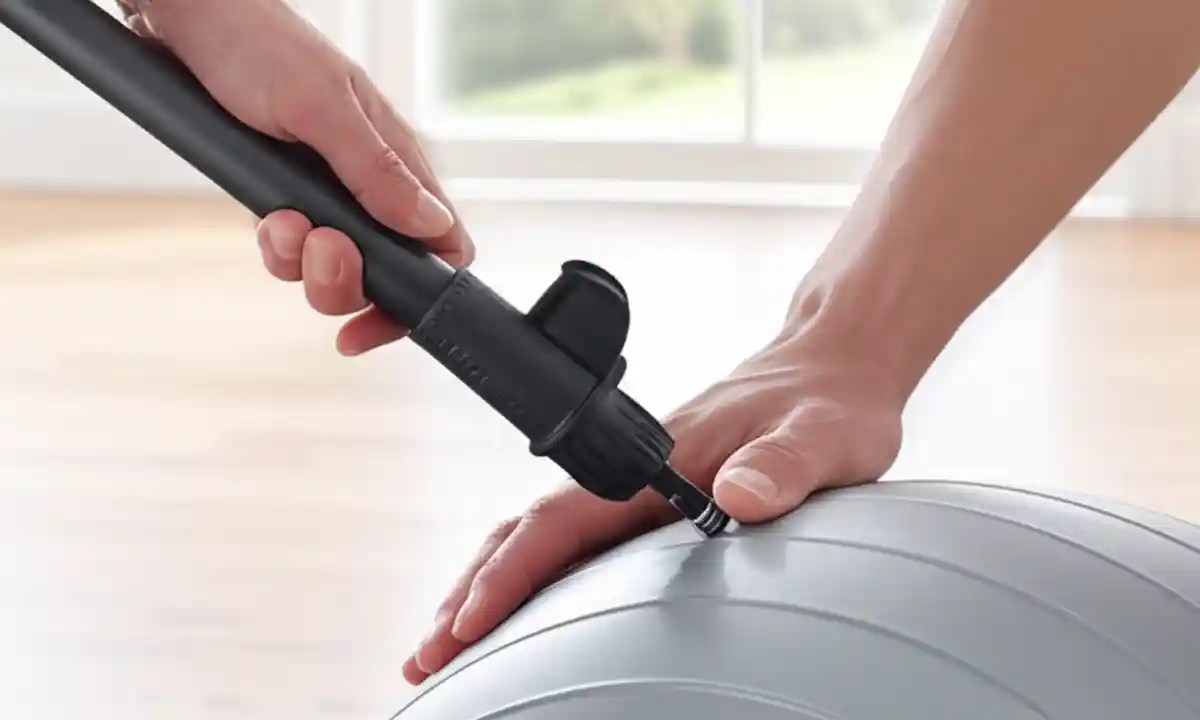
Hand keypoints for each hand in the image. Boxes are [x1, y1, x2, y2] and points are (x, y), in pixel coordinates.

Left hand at [117, 0, 471, 352]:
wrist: (185, 18)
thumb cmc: (256, 41)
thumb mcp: (320, 106)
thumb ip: (376, 171)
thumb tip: (432, 226)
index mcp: (397, 157)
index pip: (441, 244)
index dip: (418, 296)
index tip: (375, 322)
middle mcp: (368, 181)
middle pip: (382, 272)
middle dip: (344, 281)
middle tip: (316, 251)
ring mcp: (325, 191)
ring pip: (330, 265)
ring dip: (300, 263)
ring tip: (277, 223)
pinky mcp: (284, 191)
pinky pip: (290, 247)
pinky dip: (275, 246)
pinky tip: (263, 217)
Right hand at [402, 329, 905, 683]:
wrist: (831, 369)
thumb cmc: (828, 405)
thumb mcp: (821, 436)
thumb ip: (782, 465)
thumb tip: (738, 496)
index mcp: (655, 460)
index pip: (560, 521)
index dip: (508, 575)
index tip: (467, 624)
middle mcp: (631, 472)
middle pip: (526, 534)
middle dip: (471, 595)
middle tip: (427, 655)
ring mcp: (635, 485)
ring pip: (539, 538)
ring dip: (489, 586)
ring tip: (448, 639)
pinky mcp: (648, 498)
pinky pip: (572, 540)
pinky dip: (529, 574)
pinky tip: (521, 606)